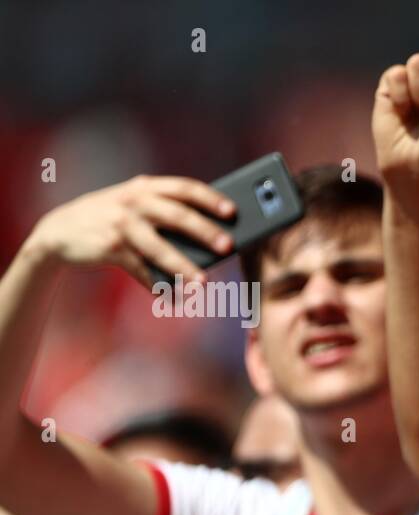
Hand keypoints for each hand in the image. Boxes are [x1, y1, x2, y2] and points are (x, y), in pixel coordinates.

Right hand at [25, 175, 233, 285]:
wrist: (60, 230)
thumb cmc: (112, 217)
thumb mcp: (133, 202)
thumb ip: (164, 208)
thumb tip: (211, 234)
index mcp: (145, 187)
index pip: (184, 187)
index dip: (210, 199)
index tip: (232, 211)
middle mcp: (133, 202)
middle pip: (176, 216)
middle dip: (205, 231)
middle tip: (228, 246)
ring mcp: (121, 224)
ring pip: (159, 248)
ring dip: (182, 267)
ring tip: (202, 283)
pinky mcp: (110, 248)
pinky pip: (141, 270)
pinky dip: (158, 286)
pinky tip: (174, 298)